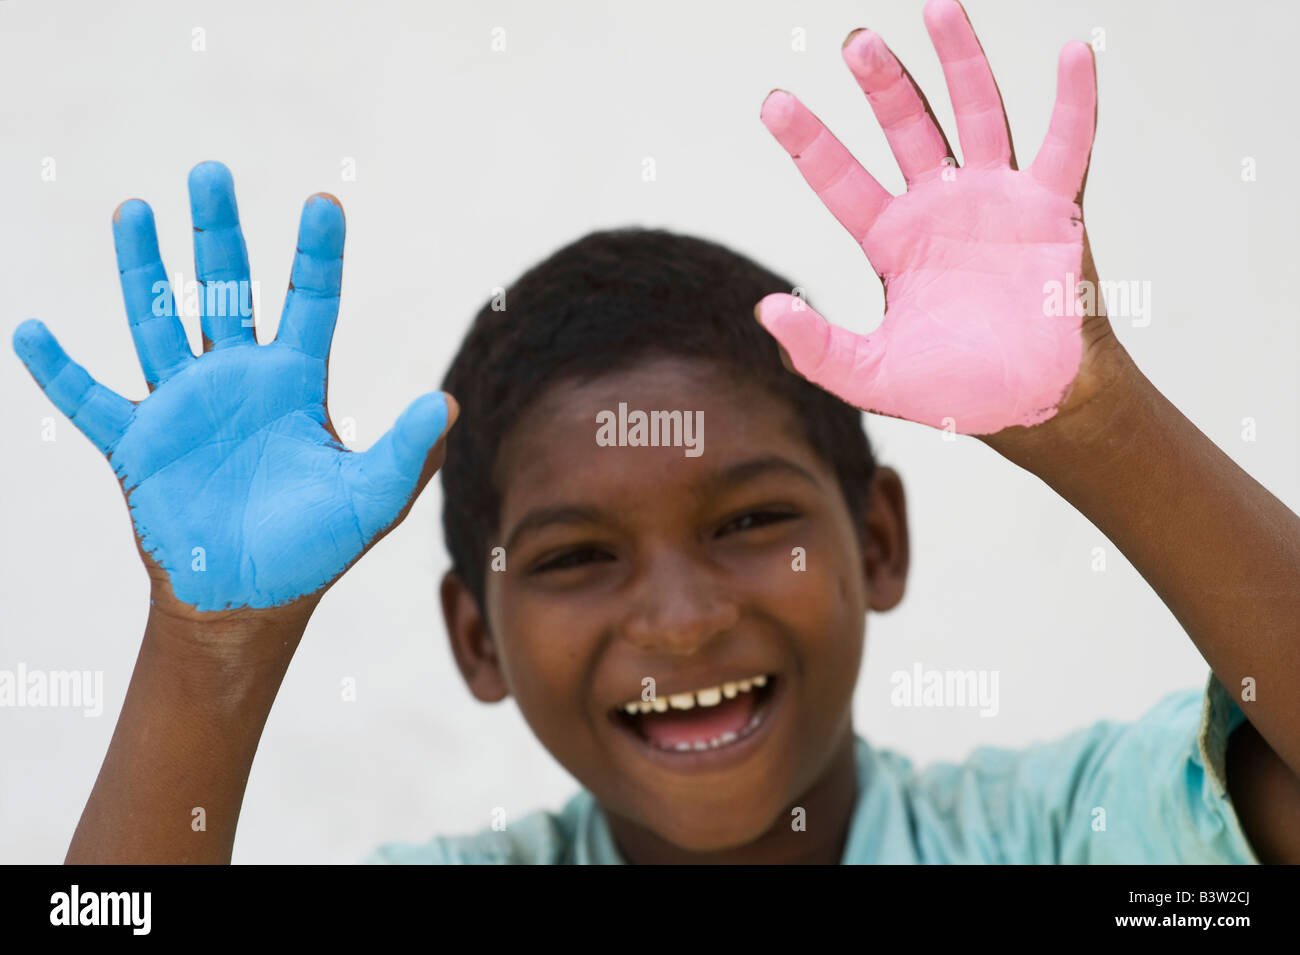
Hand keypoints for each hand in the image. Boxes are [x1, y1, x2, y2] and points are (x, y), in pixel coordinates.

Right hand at [12, 161, 456, 615]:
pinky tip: (32, 331)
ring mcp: (183, 405)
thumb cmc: (316, 547)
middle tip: (213, 172)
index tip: (324, 200)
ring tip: (133, 210)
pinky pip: (90, 399)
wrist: (251, 598)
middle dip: (218, 232)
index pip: (310, 301)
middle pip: (227, 289)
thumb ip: (408, 451)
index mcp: (296, 383)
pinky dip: (60, 371)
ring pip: (158, 321)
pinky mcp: (137, 444)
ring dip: (143, 270)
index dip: (316, 253)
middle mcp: (238, 379)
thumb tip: (450, 403)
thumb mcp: (371, 498)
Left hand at [756, 0, 1109, 434]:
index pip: (840, 179)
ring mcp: (996, 200)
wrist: (1033, 406)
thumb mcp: (871, 377)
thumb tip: (767, 306)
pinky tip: (1072, 54)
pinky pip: (1066, 145)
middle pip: (905, 127)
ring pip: (976, 114)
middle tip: (855, 40)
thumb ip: (817, 349)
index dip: (808, 141)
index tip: (773, 101)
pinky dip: (1074, 102)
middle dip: (882, 83)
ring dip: (959, 62)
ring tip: (936, 7)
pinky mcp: (1052, 209)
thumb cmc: (955, 391)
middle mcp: (939, 208)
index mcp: (891, 240)